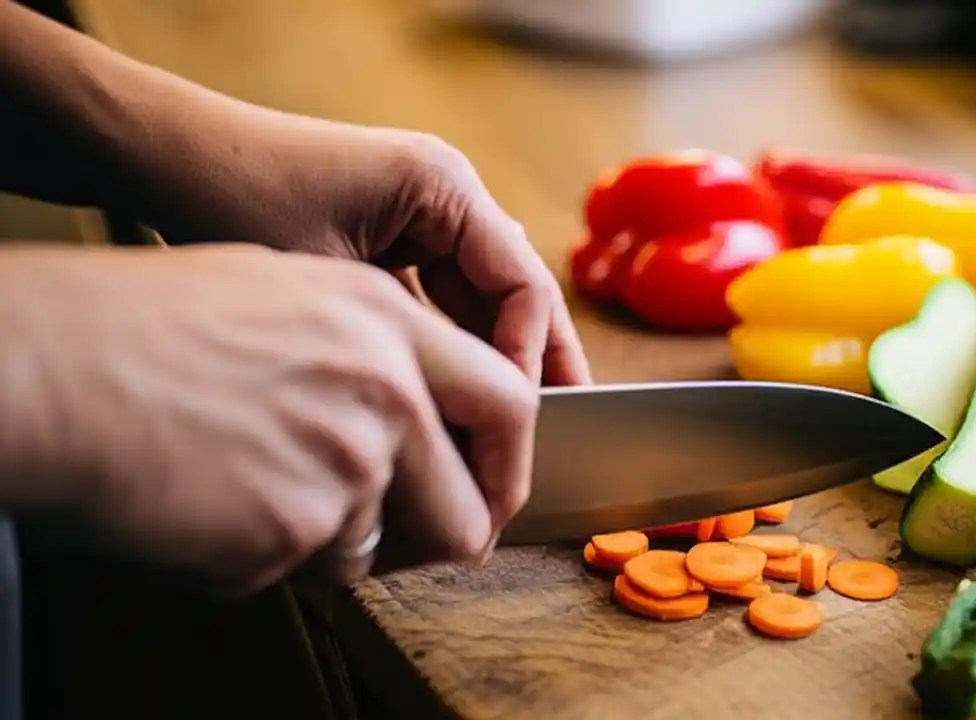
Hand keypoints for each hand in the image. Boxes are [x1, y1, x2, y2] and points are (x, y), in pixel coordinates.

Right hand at [0, 244, 536, 594]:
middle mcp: (386, 389)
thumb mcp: (280, 292)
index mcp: (386, 320)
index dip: (506, 460)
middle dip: (452, 537)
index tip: (489, 487)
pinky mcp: (296, 527)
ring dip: (330, 542)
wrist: (53, 370)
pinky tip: (210, 507)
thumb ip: (368, 347)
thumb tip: (417, 404)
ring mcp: (347, 462)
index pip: (508, 402)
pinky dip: (265, 558)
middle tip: (419, 545)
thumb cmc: (138, 325)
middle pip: (474, 506)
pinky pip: (306, 569)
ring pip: (379, 548)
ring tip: (250, 494)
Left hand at [122, 106, 590, 387]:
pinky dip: (456, 345)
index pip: (523, 287)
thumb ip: (405, 341)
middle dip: (536, 363)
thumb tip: (458, 414)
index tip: (517, 425)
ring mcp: (423, 212)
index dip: (528, 361)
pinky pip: (447, 297)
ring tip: (520, 426)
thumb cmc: (236, 199)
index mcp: (445, 189)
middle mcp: (447, 195)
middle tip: (563, 429)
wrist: (168, 155)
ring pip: (487, 298)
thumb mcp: (327, 284)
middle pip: (517, 292)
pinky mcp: (394, 233)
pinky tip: (459, 396)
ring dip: (498, 359)